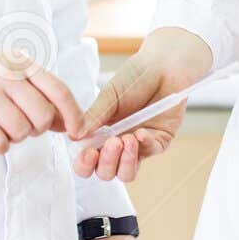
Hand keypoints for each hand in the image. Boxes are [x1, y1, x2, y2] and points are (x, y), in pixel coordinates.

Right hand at [0, 48, 81, 154]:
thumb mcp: (9, 72)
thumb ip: (37, 92)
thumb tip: (67, 122)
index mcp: (20, 63)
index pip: (58, 90)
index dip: (73, 114)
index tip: (77, 131)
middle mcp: (5, 76)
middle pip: (42, 115)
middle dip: (38, 128)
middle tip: (23, 125)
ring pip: (21, 130)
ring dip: (16, 137)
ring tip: (2, 126)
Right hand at [70, 27, 212, 181]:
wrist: (163, 65)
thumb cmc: (135, 76)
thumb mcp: (110, 95)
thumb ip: (95, 116)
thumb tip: (74, 137)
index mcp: (101, 133)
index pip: (88, 159)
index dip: (85, 163)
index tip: (87, 153)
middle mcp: (118, 143)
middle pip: (106, 172)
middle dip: (106, 162)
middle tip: (111, 142)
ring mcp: (139, 145)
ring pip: (127, 173)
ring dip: (124, 161)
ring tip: (126, 139)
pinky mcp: (159, 141)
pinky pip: (149, 153)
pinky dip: (144, 145)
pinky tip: (141, 132)